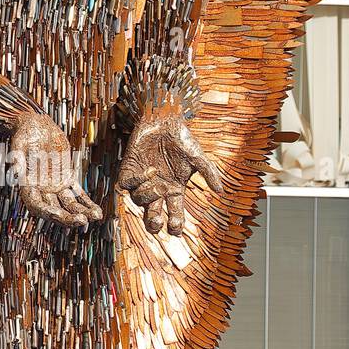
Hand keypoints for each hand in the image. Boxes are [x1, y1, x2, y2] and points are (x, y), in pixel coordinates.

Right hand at [10, 111, 102, 229]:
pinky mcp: (66, 179)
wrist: (37, 126)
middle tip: (82, 221)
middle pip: (55, 210)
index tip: (57, 214)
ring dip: (81, 213)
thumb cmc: (25, 134)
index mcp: (28, 186)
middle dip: (68, 217)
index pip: (36, 205)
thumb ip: (18, 159)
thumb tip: (15, 171)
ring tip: (96, 217)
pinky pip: (78, 194)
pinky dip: (86, 203)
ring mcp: (55, 186)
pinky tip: (96, 211)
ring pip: (69, 205)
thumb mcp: (19, 144)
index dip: (46, 212)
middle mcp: (42, 190)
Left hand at [117, 101, 221, 236]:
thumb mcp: (198, 157)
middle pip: (153, 215)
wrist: (164, 120)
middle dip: (153, 222)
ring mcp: (143, 181)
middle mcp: (158, 189)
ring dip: (148, 197)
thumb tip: (220, 191)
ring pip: (139, 201)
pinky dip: (138, 182)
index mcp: (174, 190)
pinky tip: (150, 171)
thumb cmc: (182, 138)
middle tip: (157, 221)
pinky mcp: (130, 170)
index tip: (176, 228)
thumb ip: (209, 173)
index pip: (175, 213)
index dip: (175, 224)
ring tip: (158, 186)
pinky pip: (128, 184)